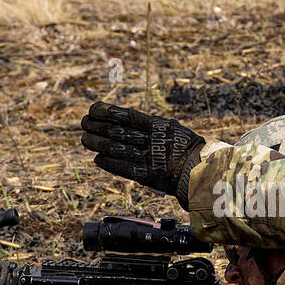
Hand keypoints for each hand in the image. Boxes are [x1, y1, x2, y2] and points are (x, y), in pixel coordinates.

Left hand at [80, 102, 205, 206]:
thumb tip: (124, 120)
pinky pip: (124, 168)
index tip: (93, 109)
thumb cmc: (186, 148)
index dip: (108, 112)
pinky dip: (109, 163)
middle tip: (84, 122)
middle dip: (98, 126)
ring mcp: (150, 158)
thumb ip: (150, 126)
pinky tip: (97, 158)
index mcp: (158, 126)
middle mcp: (153, 141)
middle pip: (119, 131)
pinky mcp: (148, 175)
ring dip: (98, 143)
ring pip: (117, 149)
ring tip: (85, 138)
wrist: (201, 170)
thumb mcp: (171, 129)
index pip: (127, 116)